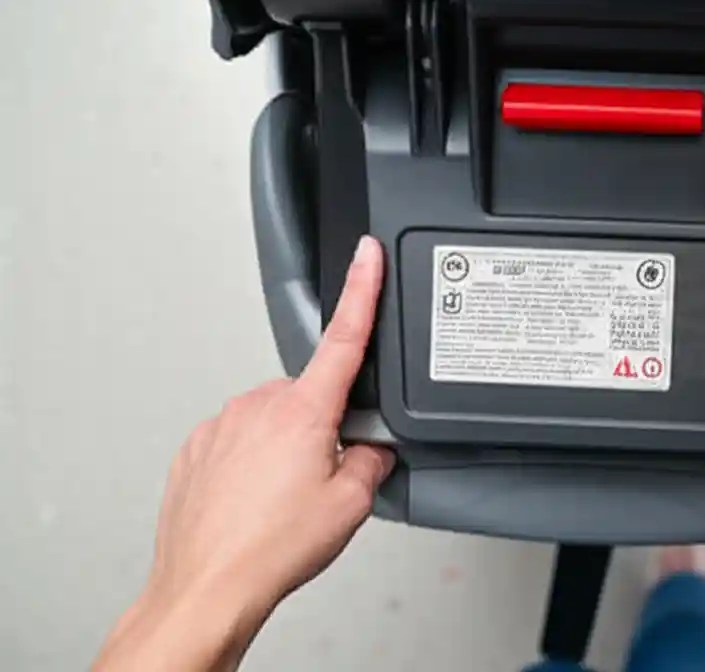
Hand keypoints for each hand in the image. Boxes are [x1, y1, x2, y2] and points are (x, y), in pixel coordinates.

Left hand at [95, 236, 393, 671]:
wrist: (208, 586)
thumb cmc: (271, 548)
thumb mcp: (351, 503)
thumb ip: (373, 459)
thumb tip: (372, 447)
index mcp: (303, 411)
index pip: (344, 336)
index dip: (362, 289)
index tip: (367, 254)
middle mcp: (257, 407)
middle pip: (310, 396)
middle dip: (324, 427)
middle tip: (324, 478)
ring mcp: (221, 426)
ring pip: (273, 421)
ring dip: (286, 449)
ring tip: (285, 501)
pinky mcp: (195, 450)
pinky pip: (238, 443)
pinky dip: (252, 466)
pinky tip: (257, 504)